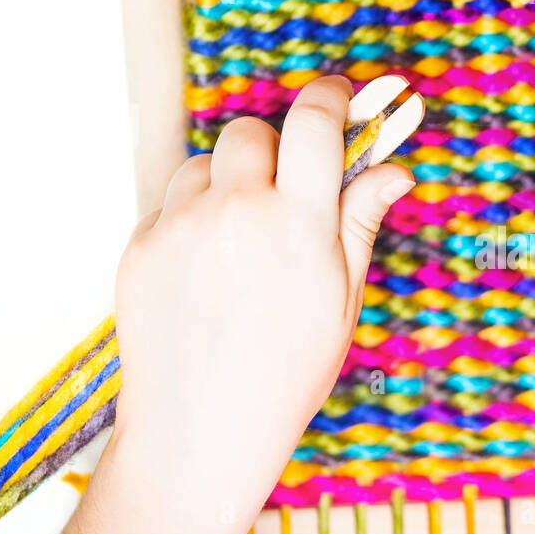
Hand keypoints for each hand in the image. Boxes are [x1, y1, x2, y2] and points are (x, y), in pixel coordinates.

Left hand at [89, 76, 413, 533]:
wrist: (200, 434)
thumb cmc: (285, 376)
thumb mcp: (342, 302)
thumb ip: (359, 223)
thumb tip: (393, 169)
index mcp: (298, 224)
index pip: (314, 121)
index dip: (330, 99)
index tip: (337, 100)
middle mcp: (236, 212)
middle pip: (252, 131)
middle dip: (273, 148)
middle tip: (285, 194)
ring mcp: (180, 227)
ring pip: (204, 164)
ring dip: (226, 182)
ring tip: (240, 243)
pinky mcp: (140, 246)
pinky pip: (169, 202)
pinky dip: (191, 218)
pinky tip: (207, 272)